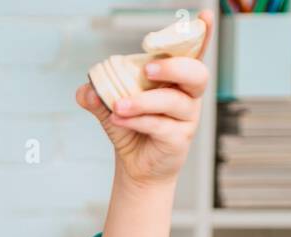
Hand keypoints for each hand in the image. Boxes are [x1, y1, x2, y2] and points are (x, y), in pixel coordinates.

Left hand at [76, 9, 212, 188]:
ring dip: (143, 101)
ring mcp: (187, 117)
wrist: (135, 167)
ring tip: (117, 107)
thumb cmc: (131, 130)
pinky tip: (119, 120)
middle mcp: (188, 95)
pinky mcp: (180, 139)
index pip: (193, 52)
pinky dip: (138, 121)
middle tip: (146, 69)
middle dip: (173, 66)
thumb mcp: (111, 109)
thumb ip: (98, 96)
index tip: (204, 15)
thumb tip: (86, 89)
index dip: (201, 33)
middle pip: (196, 72)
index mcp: (176, 79)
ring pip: (174, 101)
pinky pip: (161, 125)